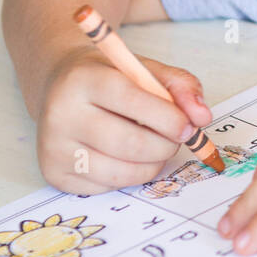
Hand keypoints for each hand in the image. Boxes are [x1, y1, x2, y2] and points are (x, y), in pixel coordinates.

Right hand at [37, 44, 213, 193]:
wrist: (56, 88)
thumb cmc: (107, 79)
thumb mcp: (142, 69)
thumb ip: (179, 86)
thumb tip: (202, 117)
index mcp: (82, 79)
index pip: (130, 100)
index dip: (167, 118)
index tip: (188, 127)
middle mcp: (61, 113)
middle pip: (128, 144)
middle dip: (165, 146)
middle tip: (175, 140)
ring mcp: (54, 147)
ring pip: (121, 172)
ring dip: (152, 165)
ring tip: (155, 148)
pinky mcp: (54, 174)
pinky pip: (108, 187)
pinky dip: (130, 176)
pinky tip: (127, 157)